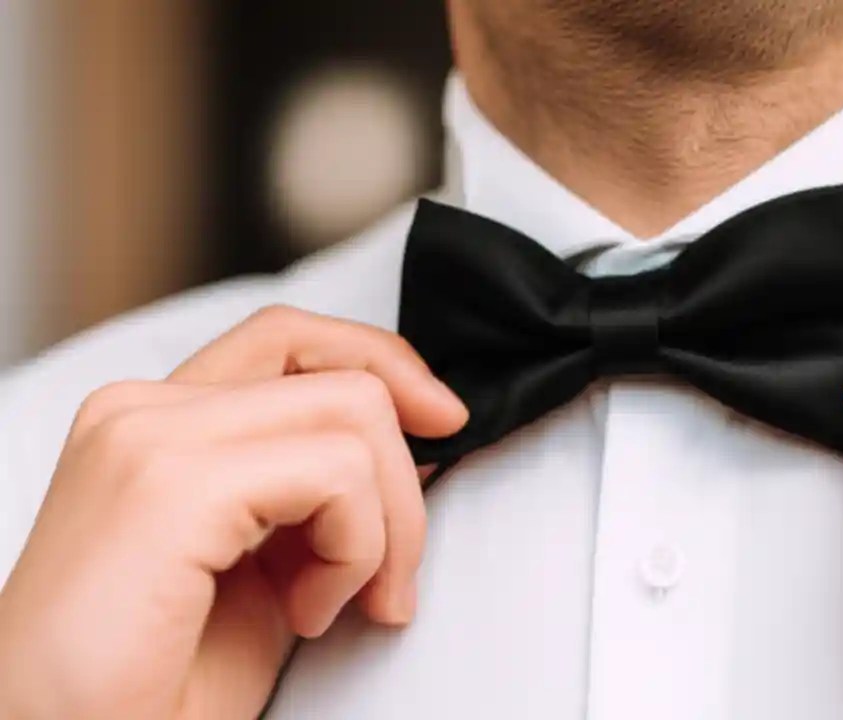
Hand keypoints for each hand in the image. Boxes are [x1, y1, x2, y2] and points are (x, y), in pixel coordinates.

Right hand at [0, 306, 467, 719]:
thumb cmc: (152, 678)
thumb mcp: (260, 559)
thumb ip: (312, 489)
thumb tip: (411, 446)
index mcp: (154, 421)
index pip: (293, 339)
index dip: (386, 365)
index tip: (443, 424)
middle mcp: (142, 411)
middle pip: (340, 371)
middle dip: (403, 478)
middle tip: (390, 576)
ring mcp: (150, 438)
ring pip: (356, 411)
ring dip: (384, 527)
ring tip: (330, 603)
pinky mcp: (171, 486)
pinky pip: (337, 472)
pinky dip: (357, 550)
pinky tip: (308, 611)